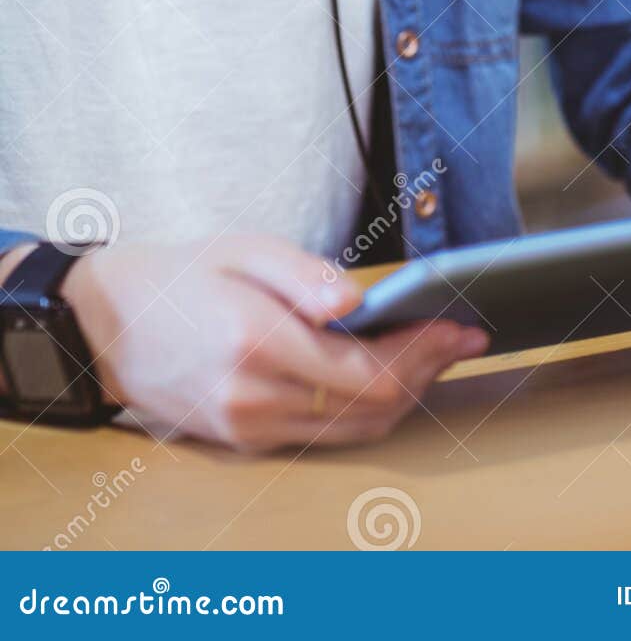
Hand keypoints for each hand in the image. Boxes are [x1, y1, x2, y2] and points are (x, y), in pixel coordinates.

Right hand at [60, 233, 488, 451]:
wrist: (107, 322)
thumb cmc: (183, 274)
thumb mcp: (244, 248)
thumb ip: (304, 273)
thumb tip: (358, 300)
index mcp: (257, 342)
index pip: (366, 369)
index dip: (425, 352)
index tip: (463, 327)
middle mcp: (253, 396)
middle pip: (369, 407)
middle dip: (426, 373)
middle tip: (462, 339)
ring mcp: (245, 427)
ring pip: (352, 430)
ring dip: (403, 397)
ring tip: (435, 355)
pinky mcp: (241, 440)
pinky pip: (322, 436)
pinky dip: (364, 410)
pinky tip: (386, 376)